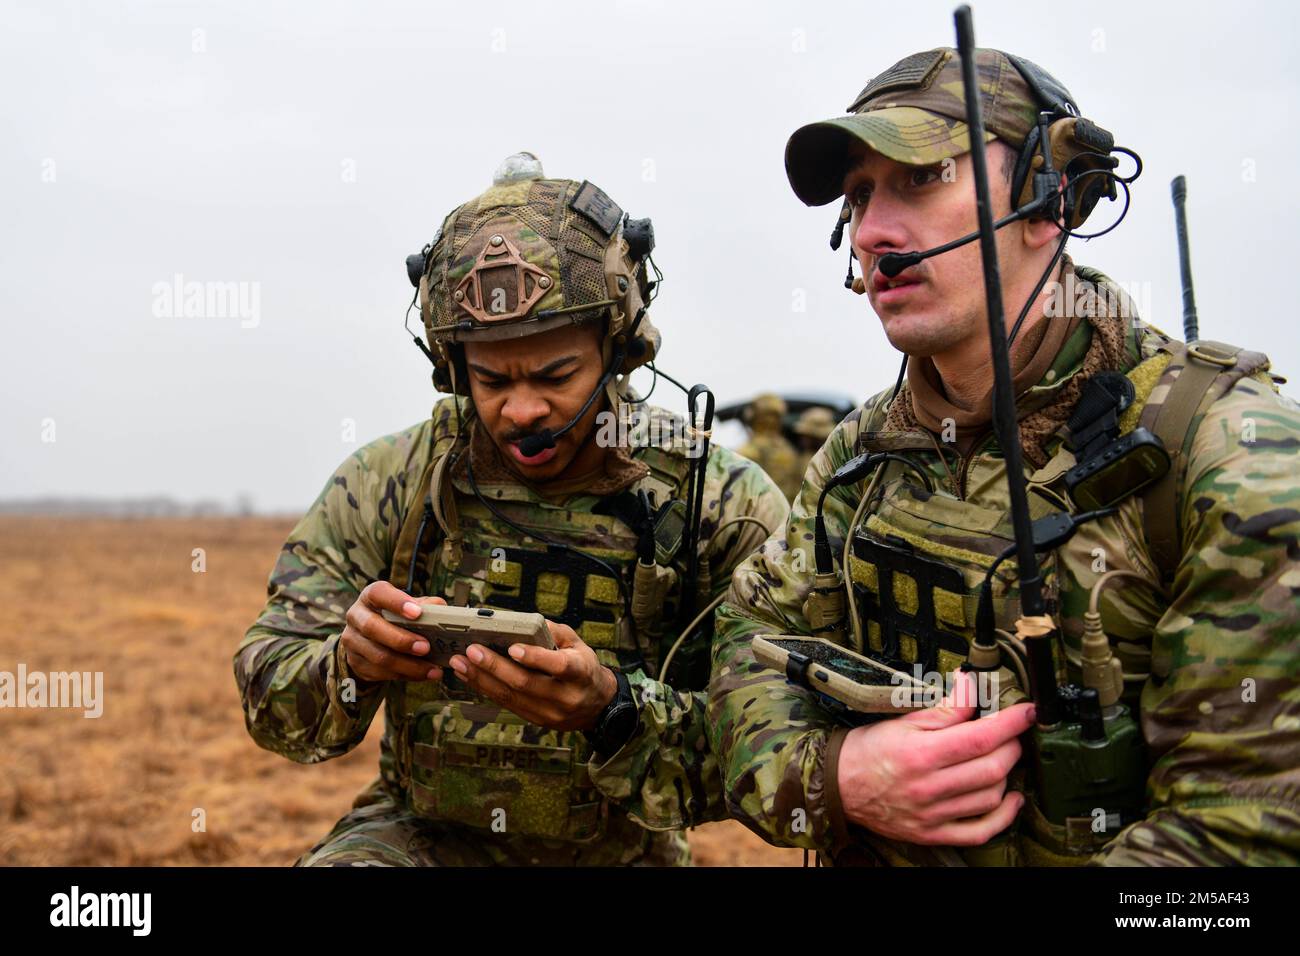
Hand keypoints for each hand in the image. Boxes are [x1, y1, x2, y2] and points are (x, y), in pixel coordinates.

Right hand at [339, 581, 445, 683]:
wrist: (371, 638)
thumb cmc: (396, 617)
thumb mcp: (409, 606)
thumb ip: (426, 605)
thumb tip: (439, 607)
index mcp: (370, 596)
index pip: (378, 593)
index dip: (396, 602)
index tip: (417, 613)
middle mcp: (356, 616)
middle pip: (372, 627)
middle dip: (401, 640)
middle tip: (426, 647)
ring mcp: (352, 641)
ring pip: (378, 655)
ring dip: (408, 665)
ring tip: (432, 669)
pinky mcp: (355, 662)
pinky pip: (380, 672)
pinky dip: (404, 675)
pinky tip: (422, 675)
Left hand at [448, 620, 616, 730]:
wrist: (597, 707)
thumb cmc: (584, 668)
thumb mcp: (578, 644)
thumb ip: (554, 633)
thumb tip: (524, 622)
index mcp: (580, 673)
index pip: (559, 666)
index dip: (535, 658)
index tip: (512, 647)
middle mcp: (565, 697)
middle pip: (525, 684)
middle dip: (495, 666)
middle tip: (472, 650)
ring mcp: (549, 713)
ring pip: (511, 697)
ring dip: (482, 679)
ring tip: (461, 663)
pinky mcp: (535, 720)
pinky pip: (506, 704)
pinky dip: (485, 689)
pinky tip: (469, 676)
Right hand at [836, 671, 1034, 845]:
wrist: (838, 785)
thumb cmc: (870, 749)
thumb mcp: (904, 719)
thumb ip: (945, 709)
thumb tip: (973, 686)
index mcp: (921, 754)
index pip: (980, 737)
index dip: (1010, 722)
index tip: (1027, 711)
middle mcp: (930, 788)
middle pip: (992, 768)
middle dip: (1011, 745)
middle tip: (1010, 732)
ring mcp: (933, 815)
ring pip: (990, 797)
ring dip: (1006, 774)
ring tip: (1001, 757)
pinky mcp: (934, 833)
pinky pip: (980, 831)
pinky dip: (1003, 817)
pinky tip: (1010, 798)